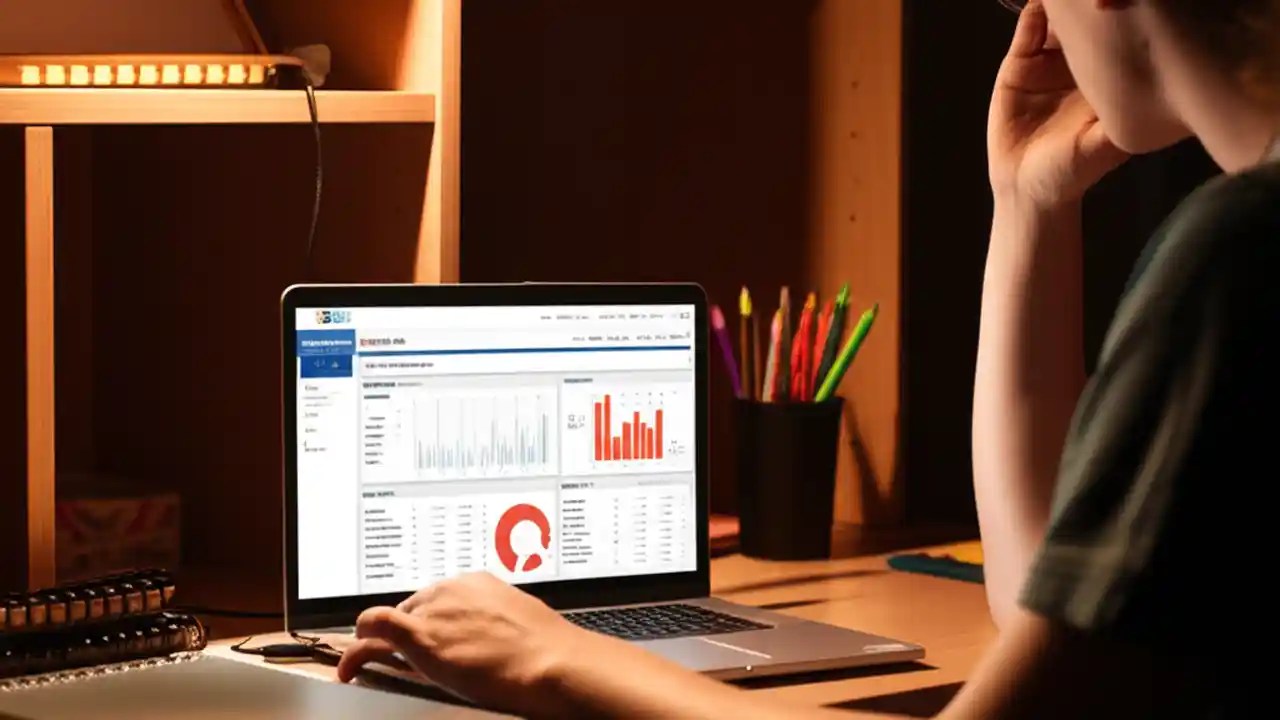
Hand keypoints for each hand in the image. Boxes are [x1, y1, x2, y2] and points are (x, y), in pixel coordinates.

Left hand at [337, 573, 597, 717]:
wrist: (552, 661)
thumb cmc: (547, 647)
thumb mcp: (520, 620)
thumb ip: (496, 618)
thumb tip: (494, 635)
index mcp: (477, 582)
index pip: (437, 597)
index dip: (428, 618)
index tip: (428, 633)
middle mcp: (451, 589)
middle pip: (413, 607)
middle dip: (411, 630)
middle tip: (414, 659)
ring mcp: (434, 611)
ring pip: (393, 620)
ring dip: (389, 642)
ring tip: (381, 666)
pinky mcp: (421, 637)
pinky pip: (374, 628)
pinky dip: (357, 648)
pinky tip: (350, 665)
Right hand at [988, 1, 1127, 208]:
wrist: (1027, 189)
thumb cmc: (1075, 171)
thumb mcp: (1108, 142)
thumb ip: (1125, 115)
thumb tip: (1162, 86)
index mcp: (1108, 77)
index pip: (1119, 35)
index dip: (1125, 15)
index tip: (1133, 0)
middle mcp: (1080, 65)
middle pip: (1089, 21)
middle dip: (1095, 3)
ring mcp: (1048, 63)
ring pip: (1058, 19)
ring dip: (1065, 2)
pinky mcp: (1018, 65)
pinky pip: (1028, 31)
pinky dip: (1035, 12)